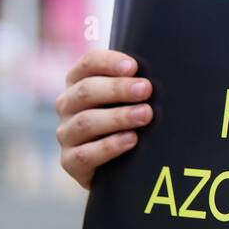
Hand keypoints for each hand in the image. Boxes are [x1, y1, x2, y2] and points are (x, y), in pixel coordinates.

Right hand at [55, 49, 152, 189]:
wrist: (118, 166)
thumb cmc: (128, 121)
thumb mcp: (129, 98)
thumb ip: (136, 83)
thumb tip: (162, 70)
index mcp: (78, 82)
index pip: (88, 64)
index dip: (109, 62)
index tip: (133, 67)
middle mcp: (67, 105)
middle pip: (86, 91)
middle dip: (118, 88)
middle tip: (146, 90)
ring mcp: (66, 134)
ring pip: (86, 122)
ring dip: (118, 117)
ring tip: (145, 115)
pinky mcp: (70, 161)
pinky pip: (85, 154)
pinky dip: (109, 146)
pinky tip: (131, 140)